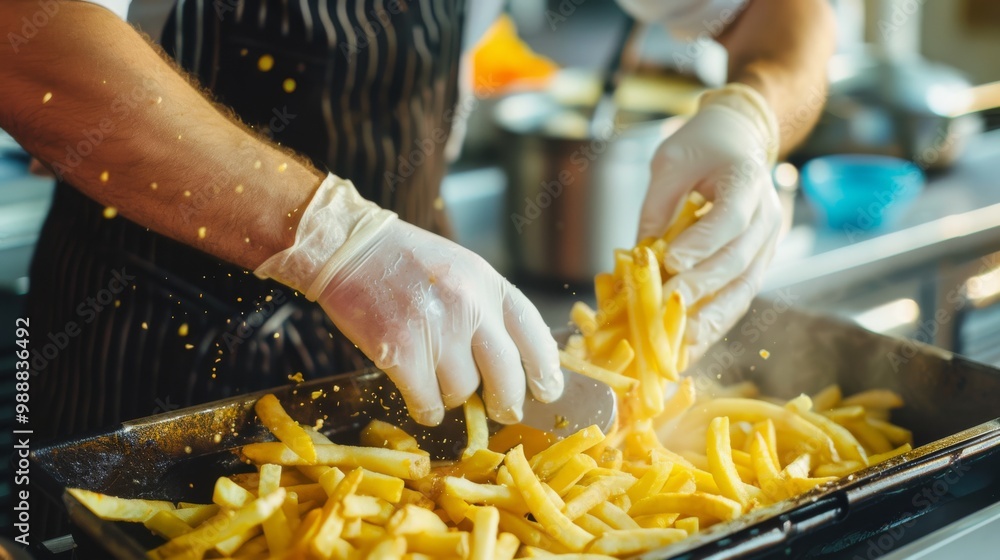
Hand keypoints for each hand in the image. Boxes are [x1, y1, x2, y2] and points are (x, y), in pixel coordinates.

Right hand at [256, 174, 563, 425]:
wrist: (350, 248)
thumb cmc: (408, 263)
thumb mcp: (463, 272)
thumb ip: (489, 310)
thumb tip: (513, 366)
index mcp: (490, 284)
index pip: (534, 336)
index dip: (546, 371)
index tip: (547, 391)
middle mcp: (470, 307)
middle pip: (508, 377)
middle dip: (508, 403)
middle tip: (502, 410)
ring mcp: (436, 331)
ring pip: (464, 393)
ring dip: (453, 397)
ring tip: (436, 379)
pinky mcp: (400, 353)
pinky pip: (428, 404)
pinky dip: (426, 409)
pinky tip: (421, 399)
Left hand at [637, 84, 782, 361]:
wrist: (739, 139)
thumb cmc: (702, 146)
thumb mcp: (671, 162)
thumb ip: (658, 206)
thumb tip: (639, 257)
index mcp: (748, 181)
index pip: (729, 218)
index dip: (702, 243)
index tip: (671, 261)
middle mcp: (766, 217)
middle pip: (738, 259)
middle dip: (702, 286)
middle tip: (668, 306)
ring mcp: (767, 244)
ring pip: (744, 288)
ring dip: (713, 318)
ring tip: (684, 341)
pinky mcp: (757, 265)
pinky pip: (738, 297)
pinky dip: (715, 321)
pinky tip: (693, 345)